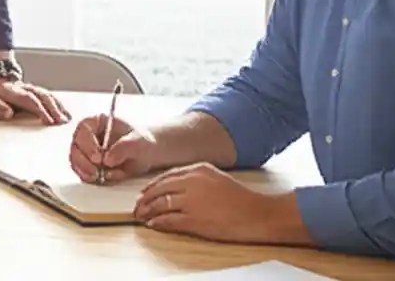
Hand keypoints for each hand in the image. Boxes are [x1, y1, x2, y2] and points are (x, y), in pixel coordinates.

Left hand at [0, 77, 69, 123]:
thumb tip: (8, 113)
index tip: (48, 120)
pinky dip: (60, 106)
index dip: (40, 109)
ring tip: (66, 120)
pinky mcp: (39, 92)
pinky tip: (67, 114)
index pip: (30, 100)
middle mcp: (27, 89)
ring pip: (49, 96)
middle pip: (43, 97)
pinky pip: (52, 97)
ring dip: (59, 108)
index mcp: (15, 92)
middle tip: (60, 122)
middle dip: (53, 109)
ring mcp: (34, 89)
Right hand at [69, 114, 158, 183]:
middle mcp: (88, 135)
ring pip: (75, 160)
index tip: (97, 157)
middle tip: (97, 171)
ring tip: (99, 176)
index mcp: (98, 122)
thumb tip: (107, 158)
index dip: (87, 143)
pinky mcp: (88, 165)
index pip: (84, 128)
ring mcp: (86, 151)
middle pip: (76, 146)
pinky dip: (88, 177)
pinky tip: (98, 179)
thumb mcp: (138, 143)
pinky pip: (81, 172)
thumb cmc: (142, 143)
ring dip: (85, 170)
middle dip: (84, 161)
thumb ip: (123, 148)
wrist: (149, 156)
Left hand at [133, 162, 308, 244]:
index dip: (152, 186)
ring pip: (161, 205)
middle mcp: (192, 182)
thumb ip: (195, 178)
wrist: (257, 214)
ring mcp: (192, 201)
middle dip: (145, 199)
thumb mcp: (216, 177)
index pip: (166, 176)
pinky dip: (158, 222)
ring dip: (148, 211)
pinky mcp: (194, 219)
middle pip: (159, 189)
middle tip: (138, 206)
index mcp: (197, 170)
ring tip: (141, 216)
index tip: (144, 192)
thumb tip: (173, 186)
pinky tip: (153, 224)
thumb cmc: (240, 198)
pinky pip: (169, 220)